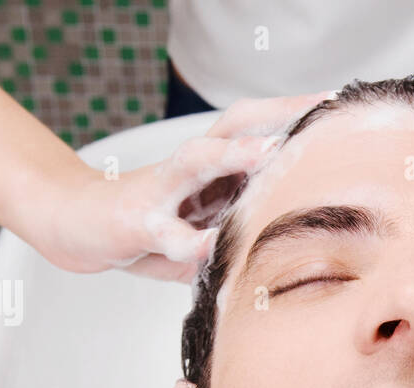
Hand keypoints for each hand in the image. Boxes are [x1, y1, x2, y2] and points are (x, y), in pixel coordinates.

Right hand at [33, 90, 335, 282]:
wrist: (72, 226)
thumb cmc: (145, 229)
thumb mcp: (203, 230)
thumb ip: (242, 234)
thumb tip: (294, 252)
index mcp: (211, 168)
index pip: (257, 128)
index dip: (296, 117)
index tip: (341, 109)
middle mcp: (189, 168)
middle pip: (236, 125)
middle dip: (277, 114)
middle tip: (320, 108)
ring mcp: (162, 189)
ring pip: (200, 161)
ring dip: (235, 155)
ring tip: (270, 153)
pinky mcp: (137, 222)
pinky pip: (167, 231)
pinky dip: (189, 240)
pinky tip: (211, 248)